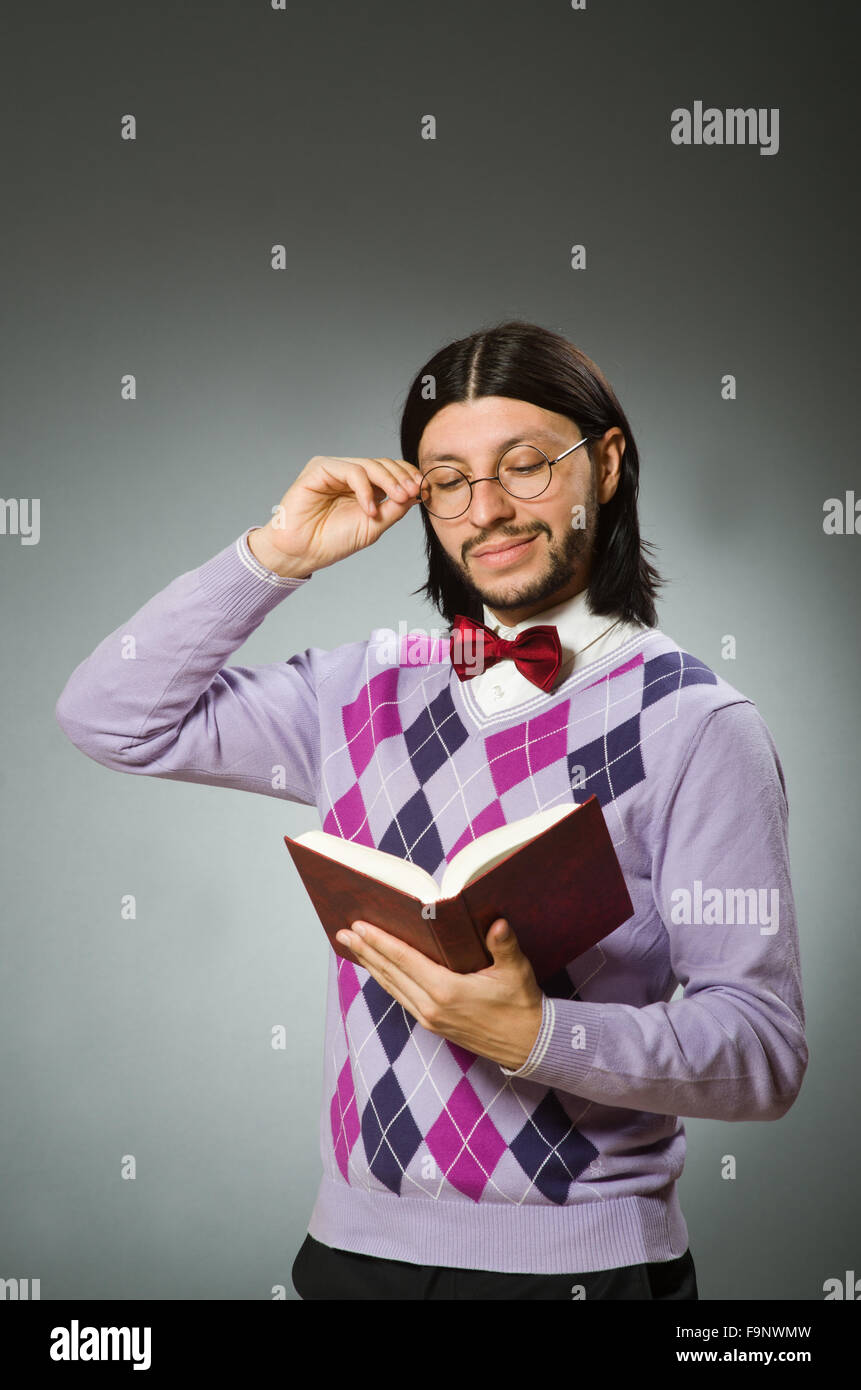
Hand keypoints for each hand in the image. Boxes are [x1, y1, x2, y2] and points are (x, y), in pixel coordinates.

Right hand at [248, 454, 422, 576]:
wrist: (303, 552)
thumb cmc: (333, 541)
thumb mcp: (374, 525)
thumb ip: (395, 508)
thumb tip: (418, 492)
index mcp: (363, 486)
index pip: (391, 471)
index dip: (410, 477)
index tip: (425, 490)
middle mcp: (349, 474)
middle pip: (384, 464)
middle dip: (403, 478)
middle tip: (414, 492)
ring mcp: (334, 469)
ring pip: (370, 465)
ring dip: (389, 481)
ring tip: (398, 499)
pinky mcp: (320, 469)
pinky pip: (351, 471)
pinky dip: (365, 489)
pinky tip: (369, 509)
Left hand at [335, 916, 544, 1071]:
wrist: (528, 1045)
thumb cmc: (522, 1005)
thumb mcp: (516, 972)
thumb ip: (504, 946)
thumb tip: (498, 922)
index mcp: (447, 991)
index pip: (404, 960)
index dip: (379, 942)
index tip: (358, 927)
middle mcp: (431, 1007)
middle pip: (390, 973)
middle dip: (365, 951)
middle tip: (344, 932)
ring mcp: (430, 1018)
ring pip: (392, 987)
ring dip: (371, 965)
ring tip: (353, 947)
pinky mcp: (432, 1025)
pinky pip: (401, 998)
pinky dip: (386, 981)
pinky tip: (379, 970)